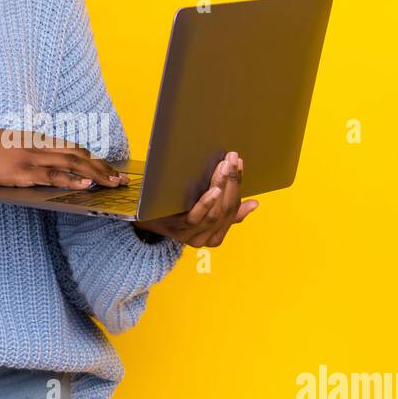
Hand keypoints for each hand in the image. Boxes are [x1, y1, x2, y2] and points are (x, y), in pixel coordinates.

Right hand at [0, 127, 130, 189]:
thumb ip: (34, 154)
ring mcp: (31, 159)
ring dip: (95, 175)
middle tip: (121, 180)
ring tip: (112, 184)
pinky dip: (70, 181)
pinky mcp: (21, 173)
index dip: (96, 159)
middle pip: (79, 156)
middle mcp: (40, 146)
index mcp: (39, 139)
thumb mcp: (15, 146)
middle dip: (103, 168)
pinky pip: (51, 177)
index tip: (111, 168)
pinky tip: (85, 186)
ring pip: (71, 165)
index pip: (75, 148)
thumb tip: (51, 167)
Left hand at [132, 151, 257, 246]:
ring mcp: (190, 235)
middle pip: (226, 210)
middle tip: (233, 160)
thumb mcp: (203, 210)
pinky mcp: (176, 229)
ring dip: (222, 187)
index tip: (240, 164)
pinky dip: (207, 203)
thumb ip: (227, 211)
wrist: (143, 219)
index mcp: (216, 235)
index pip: (234, 209)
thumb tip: (254, 204)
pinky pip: (196, 217)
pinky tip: (214, 189)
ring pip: (214, 213)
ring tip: (225, 167)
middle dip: (232, 182)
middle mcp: (205, 238)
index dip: (239, 186)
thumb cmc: (174, 211)